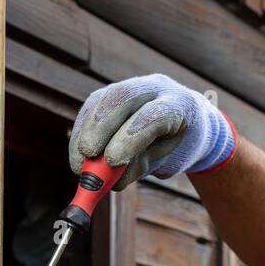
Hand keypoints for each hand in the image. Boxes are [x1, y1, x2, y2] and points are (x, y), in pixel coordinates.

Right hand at [69, 73, 236, 189]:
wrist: (187, 123)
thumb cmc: (177, 147)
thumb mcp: (165, 161)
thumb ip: (140, 166)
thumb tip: (110, 179)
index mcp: (180, 105)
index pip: (154, 116)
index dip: (130, 137)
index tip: (113, 161)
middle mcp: (157, 88)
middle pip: (124, 96)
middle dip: (100, 127)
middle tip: (87, 156)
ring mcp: (133, 86)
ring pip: (104, 99)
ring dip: (85, 132)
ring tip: (79, 164)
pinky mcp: (111, 91)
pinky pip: (91, 107)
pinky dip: (80, 132)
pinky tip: (78, 154)